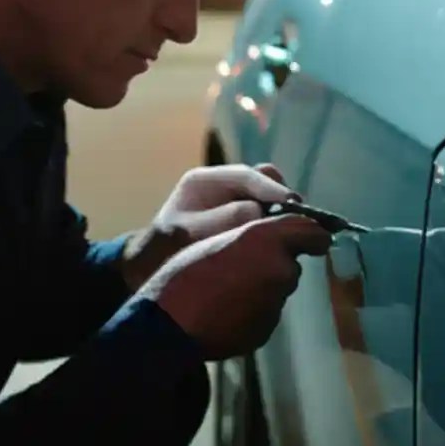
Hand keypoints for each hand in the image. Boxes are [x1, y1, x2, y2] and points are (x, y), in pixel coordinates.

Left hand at [119, 164, 299, 290]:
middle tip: (295, 218)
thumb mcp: (192, 232)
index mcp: (204, 181)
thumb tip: (257, 212)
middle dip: (278, 196)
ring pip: (265, 195)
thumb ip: (225, 219)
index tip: (294, 204)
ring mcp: (229, 200)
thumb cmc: (166, 250)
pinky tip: (276, 239)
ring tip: (287, 231)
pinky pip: (262, 212)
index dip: (272, 189)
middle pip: (261, 179)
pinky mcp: (236, 217)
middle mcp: (219, 185)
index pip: (246, 176)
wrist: (150, 269)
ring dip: (277, 210)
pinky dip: (271, 223)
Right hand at [139, 214, 332, 359]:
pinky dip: (253, 311)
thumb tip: (280, 242)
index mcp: (267, 239)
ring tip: (228, 291)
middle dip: (274, 264)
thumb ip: (255, 235)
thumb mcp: (218, 237)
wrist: (168, 323)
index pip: (313, 232)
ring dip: (263, 287)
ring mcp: (276, 304)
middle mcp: (280, 270)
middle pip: (290, 264)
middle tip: (243, 266)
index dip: (313, 235)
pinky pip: (266, 314)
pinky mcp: (266, 330)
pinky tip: (225, 312)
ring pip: (277, 290)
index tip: (312, 238)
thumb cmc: (186, 272)